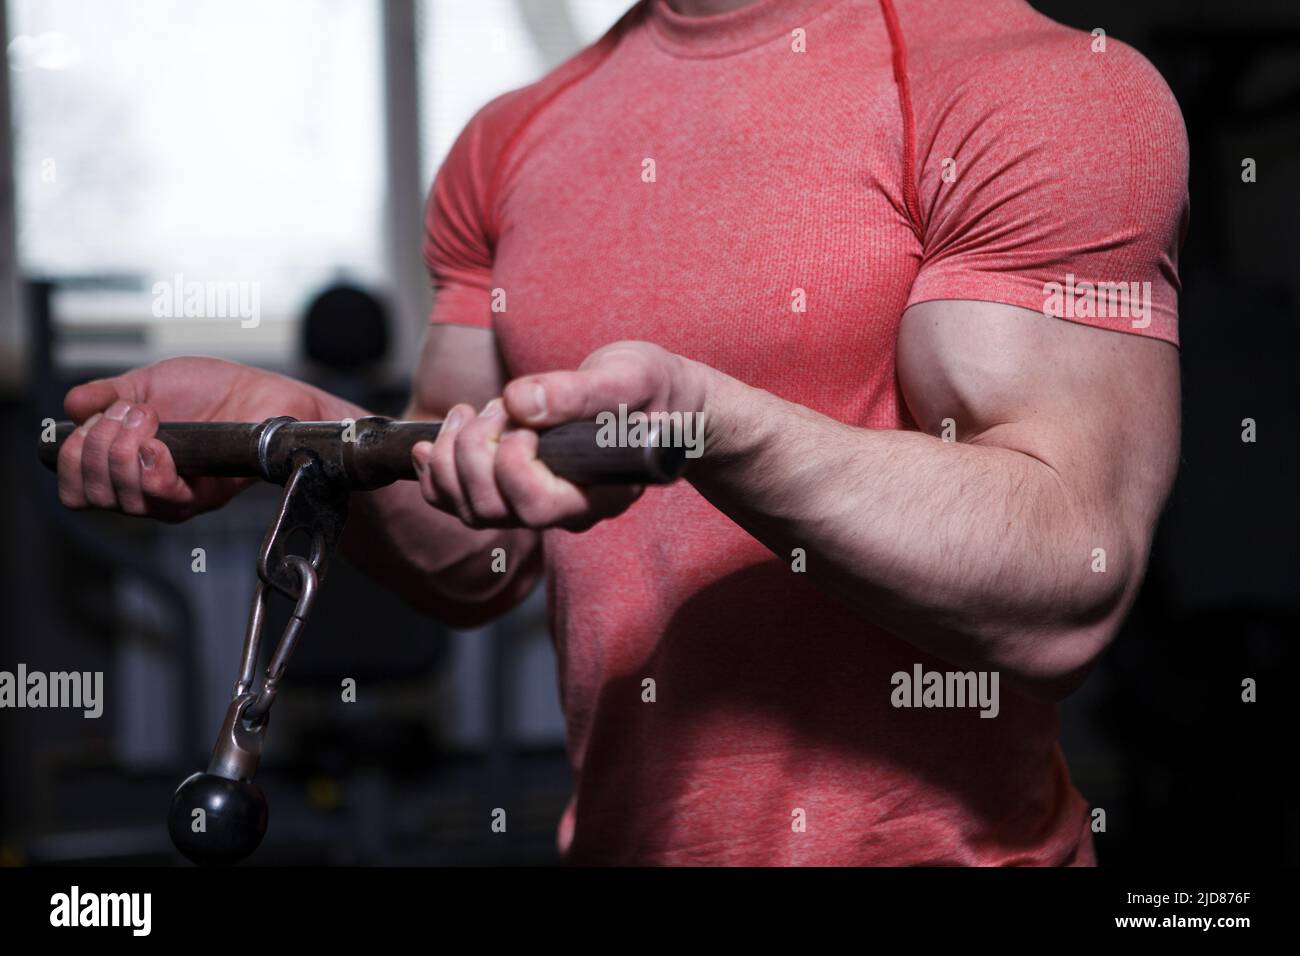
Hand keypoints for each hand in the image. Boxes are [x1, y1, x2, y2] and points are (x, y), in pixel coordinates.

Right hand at [57, 356, 324, 520]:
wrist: (260, 394)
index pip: (74, 489)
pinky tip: (159, 442)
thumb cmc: (212, 390)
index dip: (70, 455)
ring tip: (148, 419)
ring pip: (120, 498)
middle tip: (127, 414)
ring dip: (123, 450)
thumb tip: (71, 407)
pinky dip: (150, 465)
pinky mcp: (201, 498)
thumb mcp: (146, 383)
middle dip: (96, 446)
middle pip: (90, 494)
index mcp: (124, 466)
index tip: (94, 419)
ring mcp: (172, 496)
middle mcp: (143, 489)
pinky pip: (160, 496)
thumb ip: (105, 395)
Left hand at [410, 340, 704, 531]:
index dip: (513, 466)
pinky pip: (459, 501)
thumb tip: (522, 401)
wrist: (655, 401)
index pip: (538, 507)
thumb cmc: (651, 392)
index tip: (523, 419)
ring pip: (470, 509)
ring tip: (469, 412)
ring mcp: (535, 502)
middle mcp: (564, 509)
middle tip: (495, 405)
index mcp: (600, 493)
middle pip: (494, 511)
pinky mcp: (512, 488)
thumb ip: (579, 392)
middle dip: (475, 452)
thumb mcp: (628, 378)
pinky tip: (436, 440)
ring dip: (452, 457)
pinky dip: (435, 472)